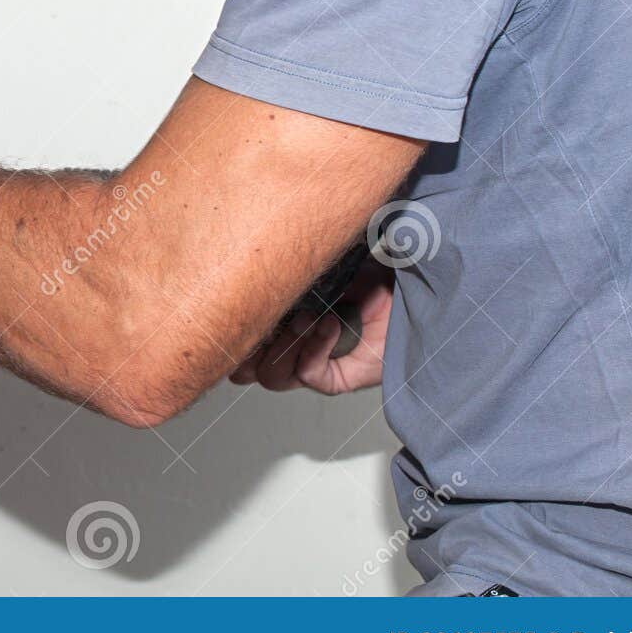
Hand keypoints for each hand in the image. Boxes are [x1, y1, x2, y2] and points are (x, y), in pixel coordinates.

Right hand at [229, 258, 391, 394]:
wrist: (409, 284)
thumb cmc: (370, 272)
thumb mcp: (322, 265)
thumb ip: (289, 269)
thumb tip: (252, 254)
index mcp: (286, 322)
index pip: (245, 343)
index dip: (232, 338)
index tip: (222, 317)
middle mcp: (297, 348)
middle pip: (250, 368)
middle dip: (249, 347)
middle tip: (260, 320)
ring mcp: (318, 366)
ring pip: (275, 376)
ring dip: (284, 345)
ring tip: (305, 317)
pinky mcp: (341, 378)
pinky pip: (310, 375)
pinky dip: (315, 349)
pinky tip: (330, 324)